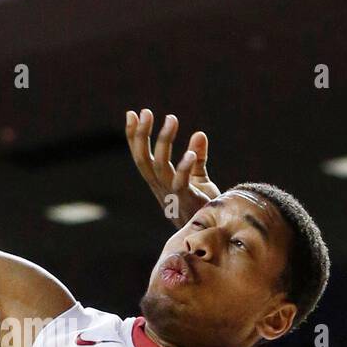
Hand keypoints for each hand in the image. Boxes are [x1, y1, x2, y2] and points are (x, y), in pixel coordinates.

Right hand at [125, 108, 219, 226]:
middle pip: (143, 161)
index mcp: (159, 183)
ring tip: (171, 118)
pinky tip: (189, 152)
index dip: (134, 137)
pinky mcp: (187, 201)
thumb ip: (197, 159)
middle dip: (140, 136)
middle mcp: (160, 189)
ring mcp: (172, 196)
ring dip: (163, 142)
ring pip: (159, 167)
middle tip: (145, 112)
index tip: (132, 114)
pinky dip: (184, 167)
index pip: (142, 158)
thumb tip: (199, 134)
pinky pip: (181, 183)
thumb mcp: (199, 180)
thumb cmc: (204, 208)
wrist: (213, 234)